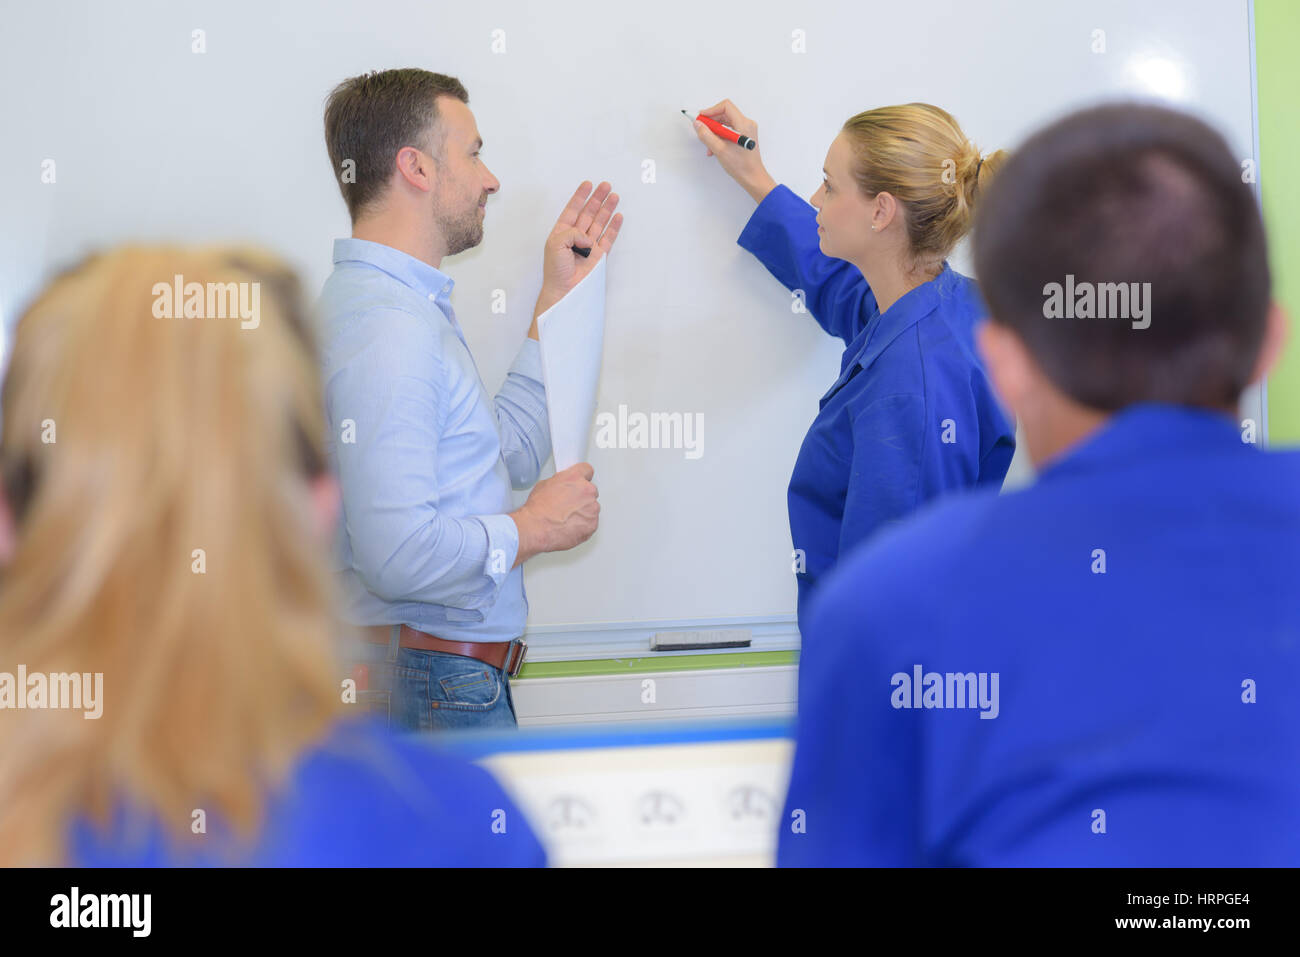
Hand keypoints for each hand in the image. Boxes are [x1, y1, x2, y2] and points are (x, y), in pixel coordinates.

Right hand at [510, 462, 599, 564]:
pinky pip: (591, 522)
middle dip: (581, 496)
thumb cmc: (538, 510)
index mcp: (575, 477)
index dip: (582, 477)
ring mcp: (592, 508)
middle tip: (568, 504)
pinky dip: (583, 525)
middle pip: (590, 491)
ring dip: (583, 511)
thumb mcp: (544, 486)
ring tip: (566, 518)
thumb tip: (562, 486)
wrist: (537, 529)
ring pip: (591, 508)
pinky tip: (569, 526)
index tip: (580, 482)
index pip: (586, 470)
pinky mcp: (593, 524)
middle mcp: (587, 491)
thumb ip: (559, 483)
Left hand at [536, 182, 623, 315]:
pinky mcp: (599, 255)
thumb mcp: (555, 244)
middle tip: (606, 186)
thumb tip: (589, 237)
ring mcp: (588, 245)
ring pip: (599, 222)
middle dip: (597, 199)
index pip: (573, 210)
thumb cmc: (556, 269)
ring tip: (614, 196)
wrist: (565, 290)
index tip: (588, 184)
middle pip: (589, 213)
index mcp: (562, 232)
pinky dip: (613, 227)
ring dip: (606, 209)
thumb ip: (572, 234)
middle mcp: (576, 237)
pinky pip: (608, 237)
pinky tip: (617, 216)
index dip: (580, 197)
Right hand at [693, 99, 775, 203]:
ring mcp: (746, 130)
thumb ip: (706, 135)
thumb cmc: (741, 166)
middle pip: (725, 114)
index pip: (725, 106)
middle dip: (711, 121)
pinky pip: (729, 130)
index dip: (711, 110)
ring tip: (707, 143)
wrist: (752, 177)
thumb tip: (698, 124)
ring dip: (714, 130)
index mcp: (743, 124)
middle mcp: (747, 124)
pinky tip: (714, 147)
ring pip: (726, 122)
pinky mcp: (744, 136)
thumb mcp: (719, 150)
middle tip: (701, 128)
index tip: (701, 117)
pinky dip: (720, 136)